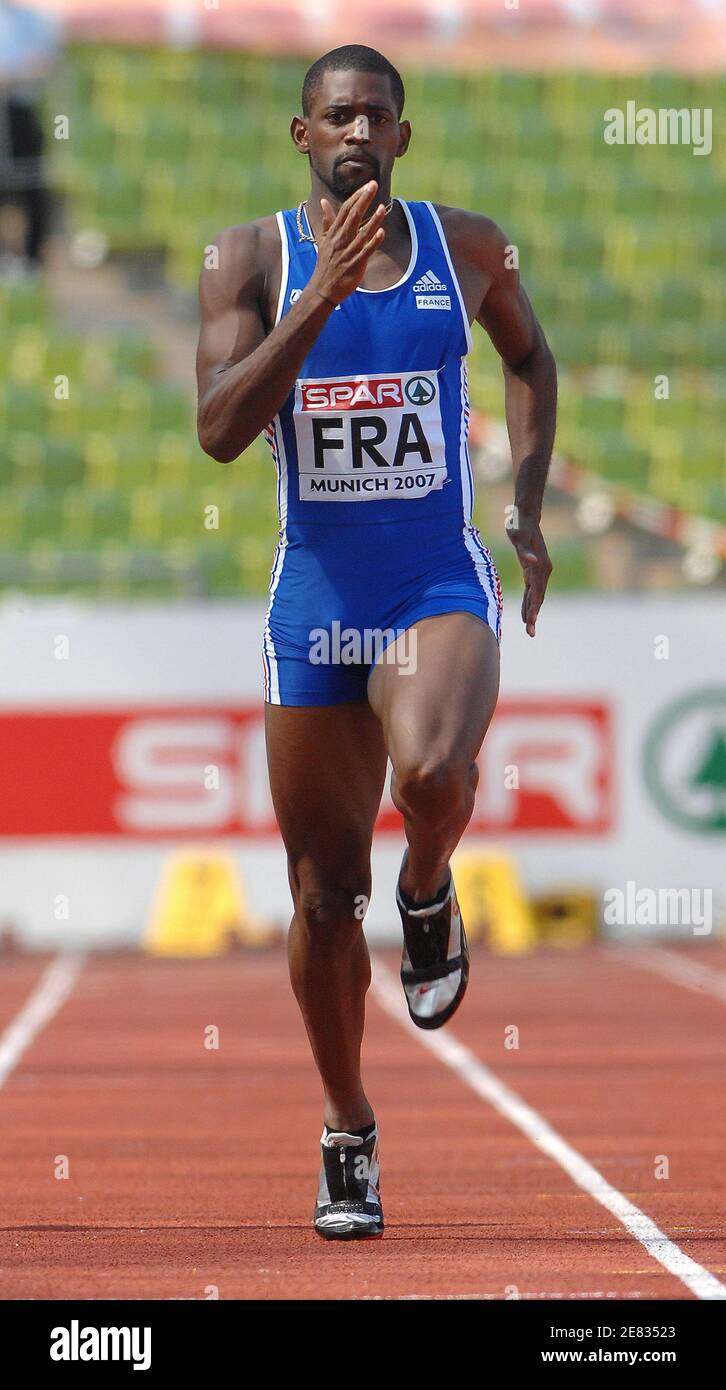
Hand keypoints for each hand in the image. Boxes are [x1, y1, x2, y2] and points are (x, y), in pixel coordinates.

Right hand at [309, 181, 385, 304]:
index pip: (346, 209)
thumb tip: (323, 202)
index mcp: (333, 232)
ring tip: (383, 207)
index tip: (367, 185)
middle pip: (353, 215)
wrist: (323, 289)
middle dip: (364, 199)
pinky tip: (381, 232)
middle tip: (374, 185)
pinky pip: (366, 251)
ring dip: (373, 219)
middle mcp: (341, 239)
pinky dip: (374, 242)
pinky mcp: (356, 264)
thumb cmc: (325, 264)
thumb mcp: (323, 240)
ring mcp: (348, 252)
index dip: (357, 196)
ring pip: (362, 232)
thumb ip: (327, 220)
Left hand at [505, 507, 551, 636]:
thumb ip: (525, 551)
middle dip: (534, 615)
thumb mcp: (518, 536)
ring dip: (533, 613)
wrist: (525, 517)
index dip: (534, 607)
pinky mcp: (532, 571)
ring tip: (530, 630)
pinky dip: (529, 603)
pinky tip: (526, 615)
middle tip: (531, 633)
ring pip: (536, 597)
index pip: (537, 591)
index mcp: (540, 566)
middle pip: (538, 597)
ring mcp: (539, 572)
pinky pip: (532, 591)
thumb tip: (533, 562)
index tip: (532, 621)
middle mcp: (542, 571)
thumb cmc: (519, 526)